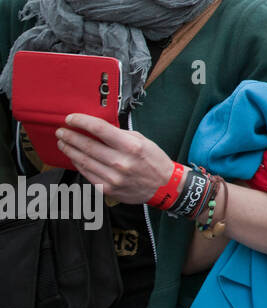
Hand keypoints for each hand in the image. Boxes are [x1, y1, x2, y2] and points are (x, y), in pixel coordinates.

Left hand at [56, 114, 174, 204]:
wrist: (163, 186)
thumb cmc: (153, 160)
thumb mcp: (142, 140)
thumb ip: (119, 135)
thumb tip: (97, 129)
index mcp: (131, 146)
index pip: (99, 129)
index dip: (81, 122)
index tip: (71, 118)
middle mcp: (121, 161)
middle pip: (87, 145)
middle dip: (70, 136)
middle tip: (61, 131)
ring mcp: (113, 177)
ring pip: (84, 161)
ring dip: (70, 150)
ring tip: (63, 143)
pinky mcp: (107, 188)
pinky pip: (87, 174)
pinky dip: (78, 164)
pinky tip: (74, 157)